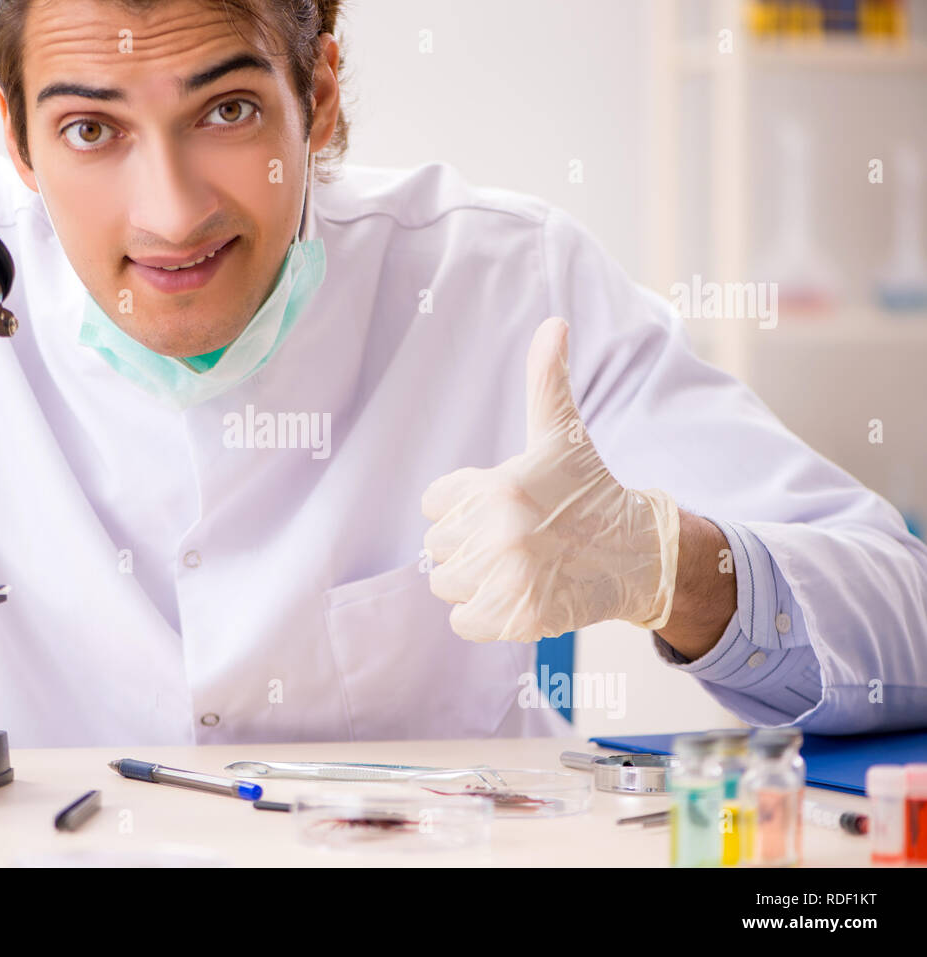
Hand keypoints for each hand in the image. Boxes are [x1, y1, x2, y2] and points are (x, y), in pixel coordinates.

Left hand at [421, 316, 679, 642]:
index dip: (463, 508)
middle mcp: (500, 530)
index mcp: (497, 485)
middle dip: (470, 546)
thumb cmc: (589, 490)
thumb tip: (553, 323)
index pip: (435, 504)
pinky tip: (516, 594)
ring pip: (448, 585)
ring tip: (518, 566)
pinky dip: (483, 616)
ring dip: (476, 582)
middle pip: (439, 549)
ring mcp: (510, 576)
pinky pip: (464, 622)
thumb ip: (546, 380)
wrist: (637, 553)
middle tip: (516, 540)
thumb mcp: (562, 434)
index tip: (500, 507)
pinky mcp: (520, 615)